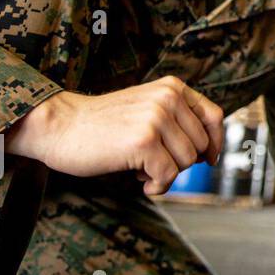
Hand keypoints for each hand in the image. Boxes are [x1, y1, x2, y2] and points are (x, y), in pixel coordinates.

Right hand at [6, 76, 224, 194]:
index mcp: (172, 87)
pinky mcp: (144, 141)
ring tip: (140, 167)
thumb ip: (176, 120)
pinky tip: (140, 182)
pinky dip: (157, 186)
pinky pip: (168, 176)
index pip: (214, 116)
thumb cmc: (101, 125)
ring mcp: (157, 118)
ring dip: (166, 173)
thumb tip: (210, 153)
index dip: (215, 142)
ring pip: (186, 162)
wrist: (59, 126)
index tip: (209, 160)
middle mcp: (169, 98)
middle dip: (180, 162)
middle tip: (151, 163)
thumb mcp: (146, 109)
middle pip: (200, 145)